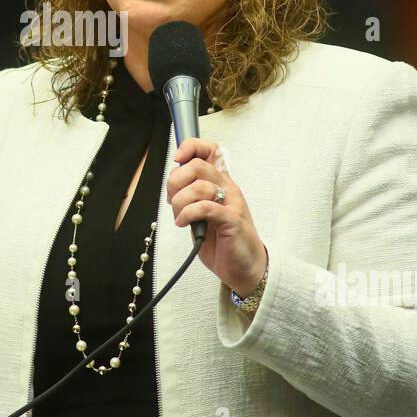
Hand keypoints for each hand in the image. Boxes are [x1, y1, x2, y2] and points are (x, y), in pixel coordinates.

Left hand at [167, 138, 265, 296]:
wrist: (244, 269)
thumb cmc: (223, 242)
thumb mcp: (202, 214)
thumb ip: (191, 197)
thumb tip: (172, 184)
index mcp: (221, 183)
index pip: (210, 149)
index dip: (190, 147)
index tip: (177, 159)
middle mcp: (228, 188)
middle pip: (197, 165)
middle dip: (176, 182)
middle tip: (173, 201)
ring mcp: (232, 203)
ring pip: (198, 186)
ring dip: (180, 203)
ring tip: (180, 217)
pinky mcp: (232, 220)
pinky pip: (205, 208)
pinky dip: (188, 214)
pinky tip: (184, 223)